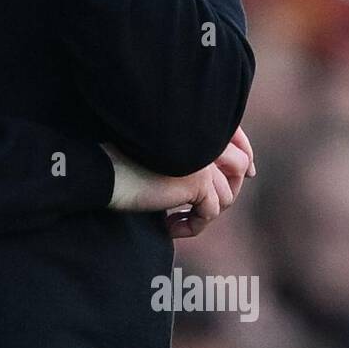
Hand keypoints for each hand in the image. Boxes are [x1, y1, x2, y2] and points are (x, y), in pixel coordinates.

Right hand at [102, 125, 255, 237]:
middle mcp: (205, 135)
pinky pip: (211, 213)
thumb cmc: (121, 161)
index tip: (247, 175)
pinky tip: (169, 226)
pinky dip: (193, 225)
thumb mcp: (162, 153)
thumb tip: (235, 170)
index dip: (245, 157)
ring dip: (205, 212)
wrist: (101, 170)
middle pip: (240, 165)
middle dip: (229, 189)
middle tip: (205, 209)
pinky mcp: (198, 181)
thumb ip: (191, 153)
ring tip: (178, 218)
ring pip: (226, 195)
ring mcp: (204, 158)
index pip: (236, 138)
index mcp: (196, 121)